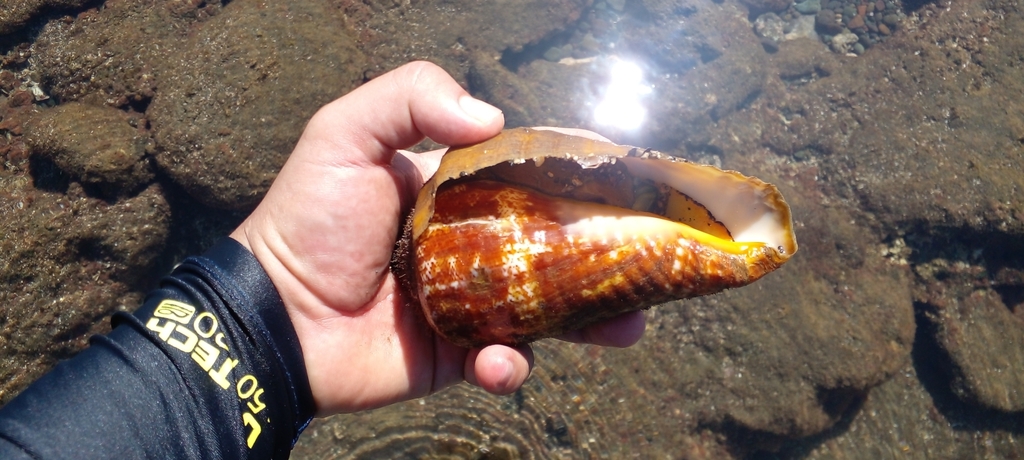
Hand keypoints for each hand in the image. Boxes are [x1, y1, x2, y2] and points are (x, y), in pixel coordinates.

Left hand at [230, 61, 645, 415]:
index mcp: (456, 193)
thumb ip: (411, 98)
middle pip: (555, 248)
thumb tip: (493, 116)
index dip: (578, 183)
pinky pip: (504, 361)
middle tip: (648, 264)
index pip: (530, 180)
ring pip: (548, 310)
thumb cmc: (310, 220)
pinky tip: (498, 361)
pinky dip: (510, 365)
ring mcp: (469, 303)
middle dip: (606, 257)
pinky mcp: (457, 354)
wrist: (277, 317)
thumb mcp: (345, 134)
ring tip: (625, 327)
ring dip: (592, 320)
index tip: (624, 188)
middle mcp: (471, 246)